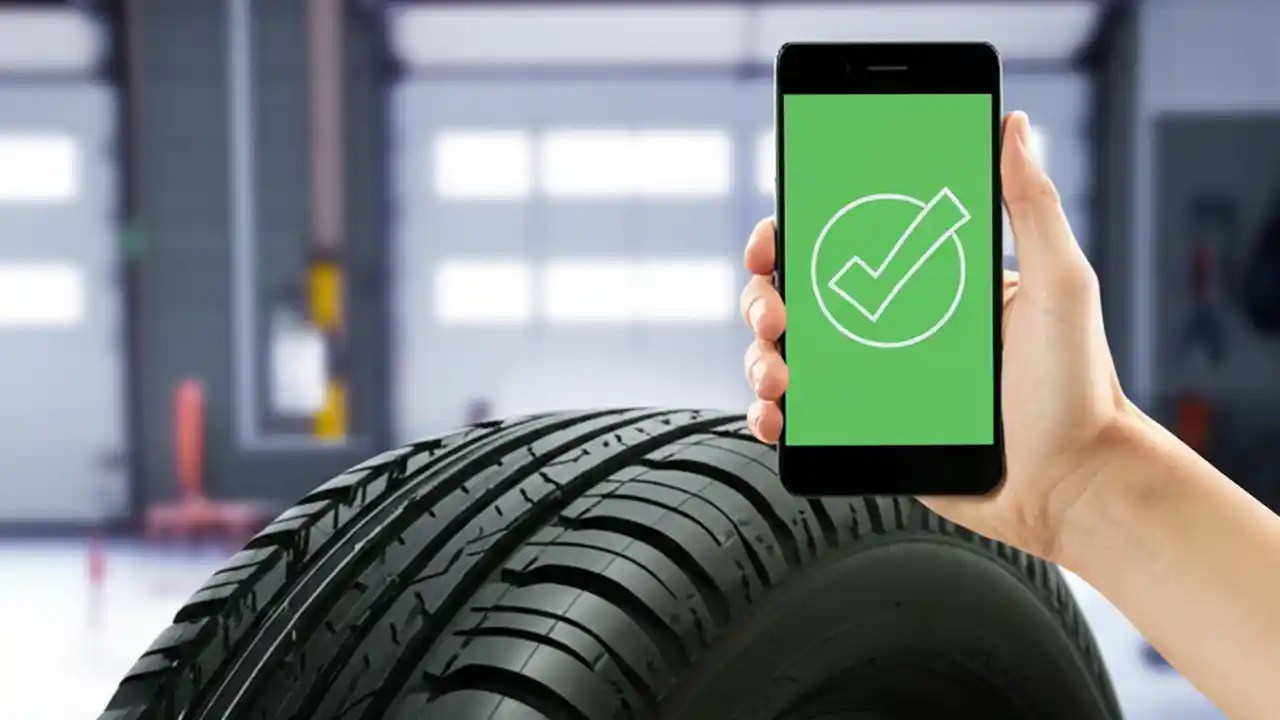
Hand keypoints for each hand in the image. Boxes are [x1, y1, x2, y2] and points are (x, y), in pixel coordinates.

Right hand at [741, 111, 1130, 561]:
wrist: (1073, 485)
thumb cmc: (1078, 385)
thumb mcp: (1060, 283)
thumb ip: (1033, 207)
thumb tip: (1011, 125)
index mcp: (925, 281)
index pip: (841, 241)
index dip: (791, 235)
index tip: (772, 241)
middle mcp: (890, 326)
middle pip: (796, 298)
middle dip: (762, 301)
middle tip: (775, 317)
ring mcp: (873, 381)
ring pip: (786, 356)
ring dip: (758, 358)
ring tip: (776, 379)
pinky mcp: (866, 432)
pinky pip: (801, 419)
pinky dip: (769, 416)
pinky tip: (776, 419)